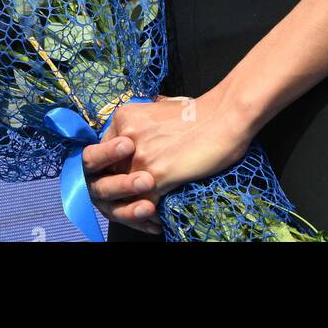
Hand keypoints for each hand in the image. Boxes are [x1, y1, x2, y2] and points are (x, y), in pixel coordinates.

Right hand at [81, 132, 161, 235]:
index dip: (107, 153)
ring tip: (150, 207)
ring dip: (131, 210)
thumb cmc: (152, 133)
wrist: (169, 153)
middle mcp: (98, 181)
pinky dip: (142, 223)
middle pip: (102, 186)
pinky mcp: (123, 214)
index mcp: (98, 157)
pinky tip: (157, 224)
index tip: (128, 145)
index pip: (92, 157)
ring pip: (114, 209)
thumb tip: (145, 117)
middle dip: (123, 185)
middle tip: (146, 180)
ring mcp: (108, 201)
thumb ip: (131, 125)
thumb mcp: (136, 123)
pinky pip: (130, 223)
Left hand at [104, 90, 251, 205]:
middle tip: (130, 197)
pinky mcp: (157, 176)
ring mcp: (140, 157)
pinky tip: (157, 218)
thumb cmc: (199, 113)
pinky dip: (148, 215)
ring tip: (144, 209)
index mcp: (125, 117)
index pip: (102, 151)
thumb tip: (134, 138)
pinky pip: (143, 204)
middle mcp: (127, 136)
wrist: (225, 116)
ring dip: (130, 205)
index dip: (111, 167)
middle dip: (116, 189)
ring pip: (123, 192)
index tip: (123, 176)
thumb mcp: (159, 108)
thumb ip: (142, 124)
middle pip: (107, 173)